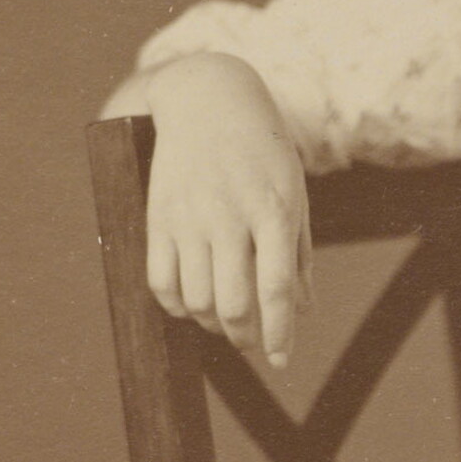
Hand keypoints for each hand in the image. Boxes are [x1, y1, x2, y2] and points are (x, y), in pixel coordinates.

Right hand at [139, 52, 311, 366]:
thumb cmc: (261, 151)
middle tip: (251, 342)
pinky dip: (176, 306)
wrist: (207, 101)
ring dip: (211, 324)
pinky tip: (191, 305)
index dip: (279, 333)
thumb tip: (302, 310)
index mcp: (271, 212)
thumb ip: (297, 254)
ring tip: (224, 321)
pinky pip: (160, 281)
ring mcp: (190, 219)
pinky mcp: (159, 218)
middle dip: (244, 336)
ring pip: (196, 299)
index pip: (275, 290)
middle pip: (233, 303)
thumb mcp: (292, 194)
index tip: (280, 360)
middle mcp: (230, 218)